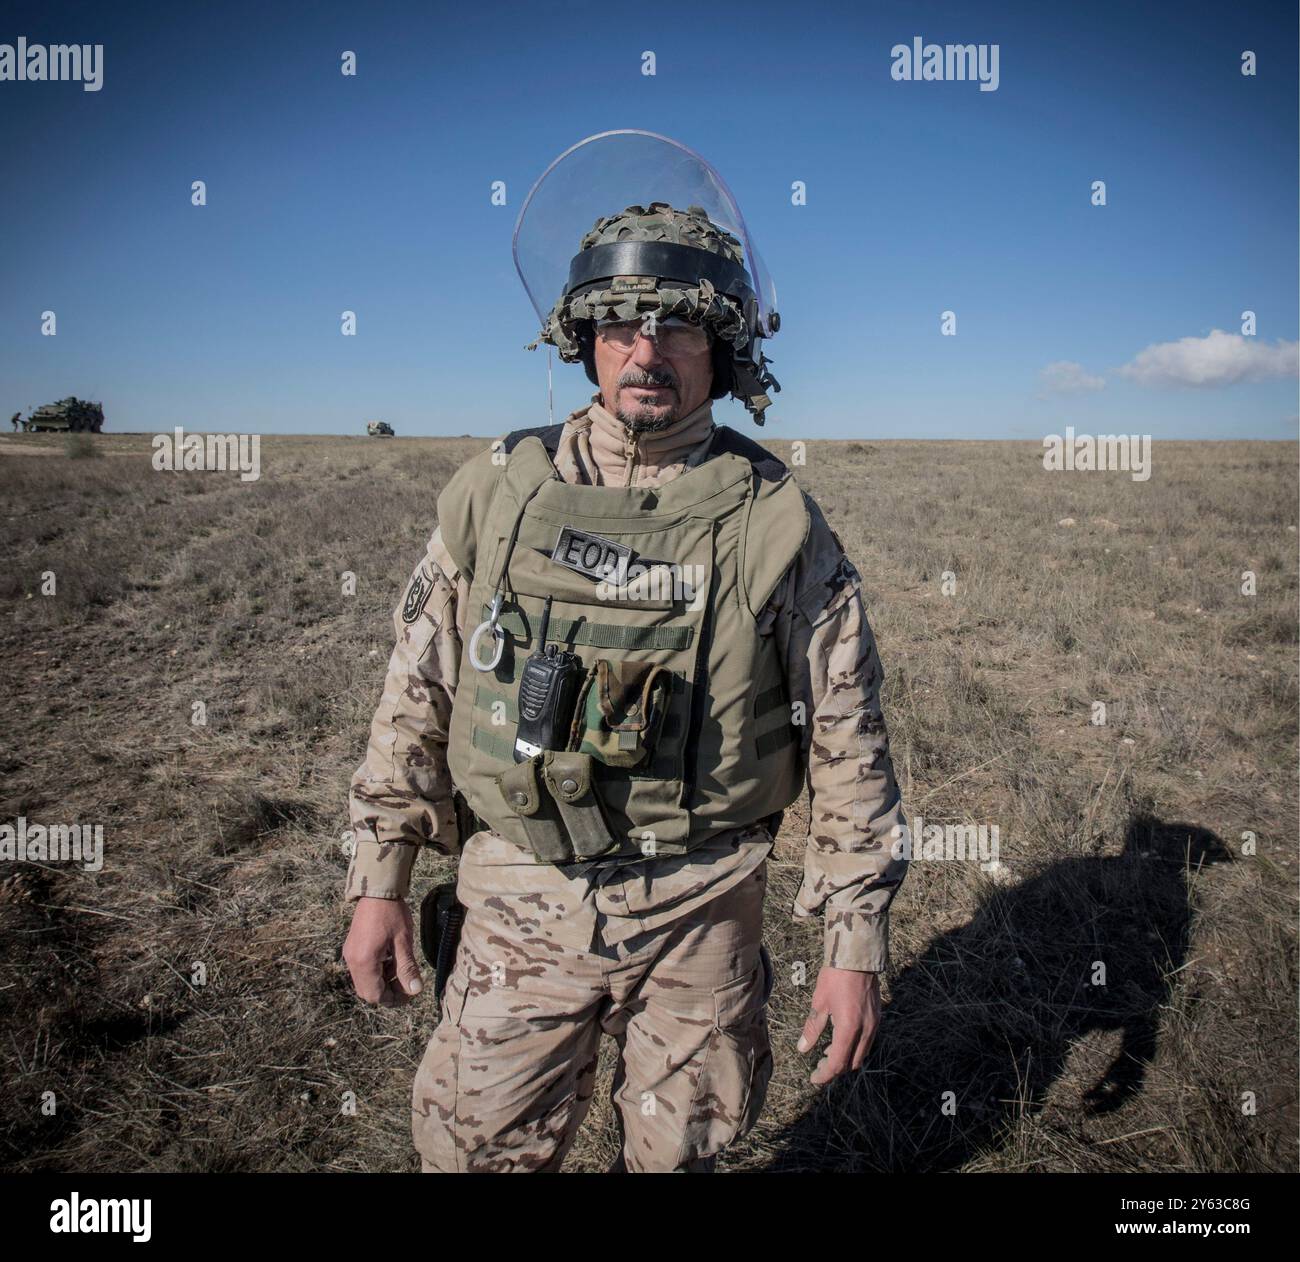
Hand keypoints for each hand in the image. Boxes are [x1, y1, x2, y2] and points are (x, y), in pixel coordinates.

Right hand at [343, 896, 423, 1006]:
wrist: (376, 890)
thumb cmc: (392, 914)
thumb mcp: (403, 942)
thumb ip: (407, 968)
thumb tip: (415, 990)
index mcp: (363, 962)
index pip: (375, 995)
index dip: (394, 999)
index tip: (411, 993)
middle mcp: (352, 962)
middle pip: (368, 991)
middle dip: (388, 992)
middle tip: (408, 984)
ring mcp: (350, 955)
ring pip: (365, 981)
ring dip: (383, 981)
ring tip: (402, 968)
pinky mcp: (352, 948)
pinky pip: (363, 969)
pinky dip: (378, 970)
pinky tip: (392, 959)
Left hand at [797, 966, 880, 1085]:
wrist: (857, 957)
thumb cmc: (835, 977)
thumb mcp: (819, 1003)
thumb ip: (812, 1028)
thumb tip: (802, 1048)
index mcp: (849, 1028)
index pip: (838, 1063)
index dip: (825, 1074)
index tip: (814, 1078)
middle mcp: (866, 1030)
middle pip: (852, 1063)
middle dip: (836, 1068)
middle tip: (819, 1066)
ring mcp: (874, 1024)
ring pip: (862, 1053)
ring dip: (846, 1058)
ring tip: (827, 1052)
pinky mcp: (877, 1017)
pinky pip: (867, 1041)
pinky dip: (854, 1046)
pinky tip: (840, 1038)